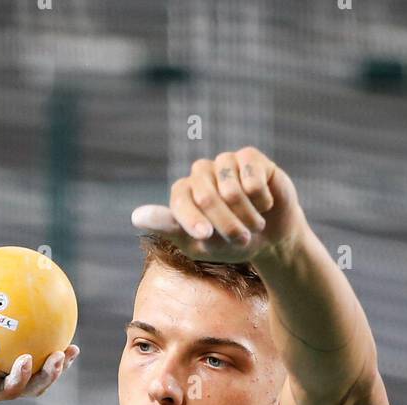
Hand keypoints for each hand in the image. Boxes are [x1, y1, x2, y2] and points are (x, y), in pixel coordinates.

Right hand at [0, 326, 78, 403]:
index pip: (12, 389)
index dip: (24, 378)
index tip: (28, 358)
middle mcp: (1, 384)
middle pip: (32, 384)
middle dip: (50, 373)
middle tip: (62, 354)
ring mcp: (5, 372)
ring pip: (36, 371)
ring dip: (55, 362)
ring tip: (71, 346)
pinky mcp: (6, 357)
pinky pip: (26, 347)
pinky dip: (39, 338)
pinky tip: (48, 318)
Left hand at [130, 146, 302, 263]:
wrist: (271, 239)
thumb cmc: (230, 244)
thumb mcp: (198, 245)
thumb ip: (169, 228)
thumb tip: (135, 216)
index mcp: (184, 192)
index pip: (180, 201)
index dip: (194, 221)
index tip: (206, 237)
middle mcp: (201, 173)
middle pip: (206, 198)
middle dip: (226, 227)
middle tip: (240, 239)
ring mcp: (225, 162)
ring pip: (232, 191)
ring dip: (247, 217)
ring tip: (254, 224)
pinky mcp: (250, 157)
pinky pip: (252, 179)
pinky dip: (262, 201)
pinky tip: (265, 203)